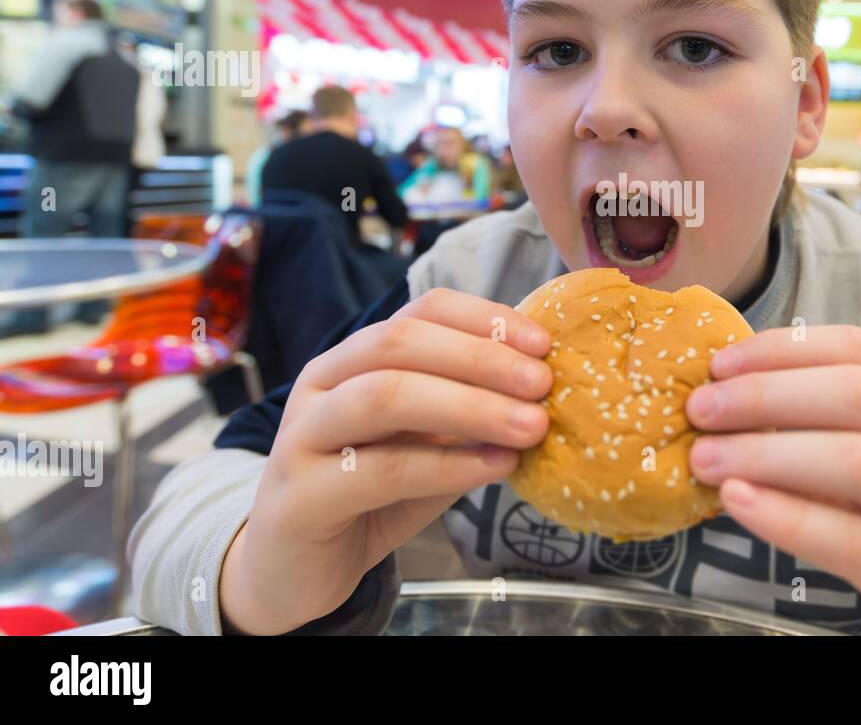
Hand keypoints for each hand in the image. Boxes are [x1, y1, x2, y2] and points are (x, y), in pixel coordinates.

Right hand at [218, 288, 552, 634]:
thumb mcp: (427, 443)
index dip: (484, 319)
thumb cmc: (370, 496)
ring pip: (386, 396)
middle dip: (481, 358)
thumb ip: (468, 413)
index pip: (421, 312)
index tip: (543, 343)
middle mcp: (322, 384)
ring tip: (531, 425)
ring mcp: (302, 436)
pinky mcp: (300, 497)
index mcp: (354, 358)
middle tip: (543, 383)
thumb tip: (544, 391)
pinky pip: (380, 470)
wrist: (295, 570)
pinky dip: (448, 465)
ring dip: (470, 405)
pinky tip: (496, 467)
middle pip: (401, 343)